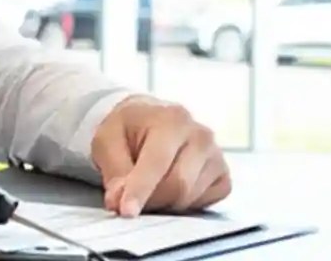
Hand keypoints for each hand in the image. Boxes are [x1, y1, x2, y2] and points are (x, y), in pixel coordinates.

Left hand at [91, 95, 230, 216]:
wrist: (149, 119)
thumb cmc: (128, 128)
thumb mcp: (107, 140)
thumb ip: (114, 170)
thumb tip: (118, 201)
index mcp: (171, 119)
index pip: (157, 162)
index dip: (140, 189)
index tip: (126, 211)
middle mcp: (200, 135)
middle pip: (177, 185)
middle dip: (150, 199)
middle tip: (128, 198)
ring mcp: (216, 156)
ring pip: (189, 198)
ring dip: (163, 202)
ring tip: (149, 186)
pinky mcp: (223, 176)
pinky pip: (204, 204)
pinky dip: (182, 205)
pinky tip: (169, 188)